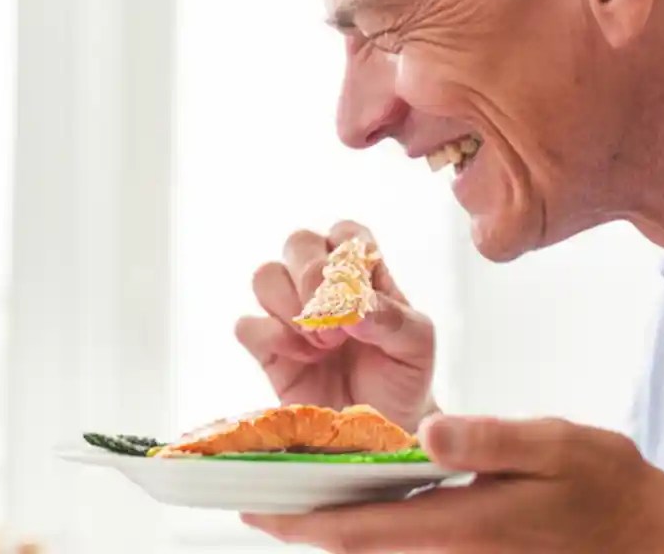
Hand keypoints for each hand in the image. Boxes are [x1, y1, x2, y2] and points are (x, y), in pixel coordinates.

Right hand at [235, 221, 436, 431]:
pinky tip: (301, 360)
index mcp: (363, 273)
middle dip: (312, 277)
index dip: (346, 254)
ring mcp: (291, 314)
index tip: (358, 294)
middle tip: (335, 324)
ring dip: (290, 307)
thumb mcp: (417, 346)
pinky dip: (270, 337)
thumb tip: (355, 309)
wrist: (380, 432)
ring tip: (322, 345)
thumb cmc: (402, 377)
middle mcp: (323, 285)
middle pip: (298, 241)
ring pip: (265, 274)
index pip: (346, 232)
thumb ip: (393, 319)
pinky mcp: (267, 348)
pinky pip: (246, 323)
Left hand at [244, 416, 663, 552]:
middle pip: (356, 541)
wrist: (647, 535)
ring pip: (378, 540)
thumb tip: (427, 431)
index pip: (360, 529)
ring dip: (331, 519)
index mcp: (460, 522)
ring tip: (291, 489)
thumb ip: (489, 440)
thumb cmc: (606, 485)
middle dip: (301, 524)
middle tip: (253, 500)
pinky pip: (404, 533)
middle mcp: (451, 545)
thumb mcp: (553, 445)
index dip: (301, 523)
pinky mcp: (474, 542)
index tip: (254, 511)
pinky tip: (361, 490)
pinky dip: (369, 515)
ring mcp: (462, 548)